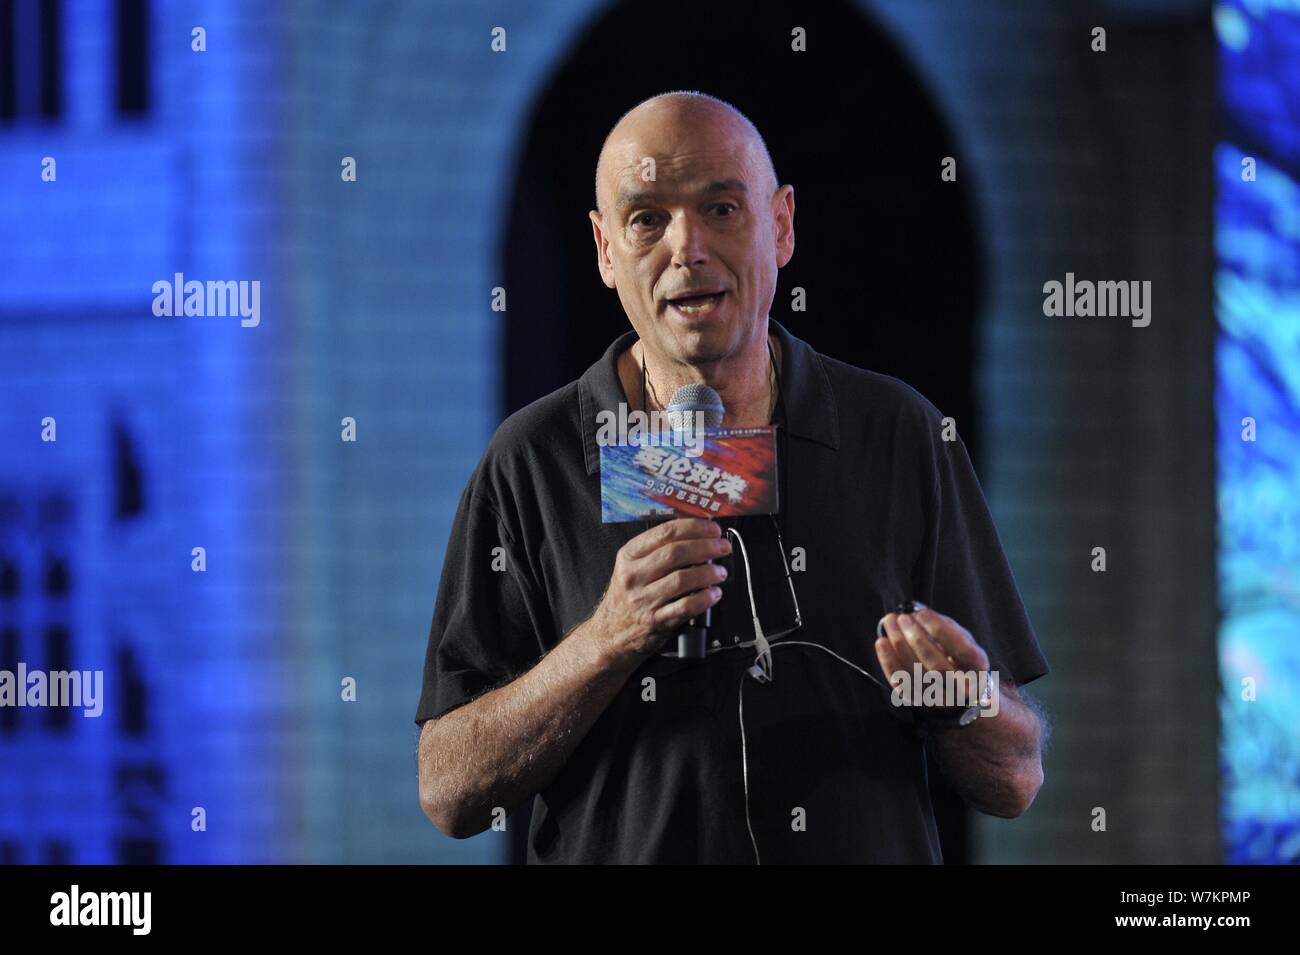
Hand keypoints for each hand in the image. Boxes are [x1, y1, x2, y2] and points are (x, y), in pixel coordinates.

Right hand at [589, 518, 730, 664]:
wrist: (609, 635)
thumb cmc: (626, 598)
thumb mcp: (630, 568)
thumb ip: (656, 552)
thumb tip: (697, 538)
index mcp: (629, 556)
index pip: (665, 533)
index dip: (694, 528)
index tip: (712, 529)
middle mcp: (634, 575)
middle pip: (676, 553)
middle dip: (706, 547)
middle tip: (722, 547)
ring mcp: (643, 599)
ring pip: (682, 579)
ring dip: (708, 573)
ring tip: (720, 572)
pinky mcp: (655, 621)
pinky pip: (685, 607)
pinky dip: (704, 599)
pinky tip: (714, 594)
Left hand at [874, 606, 993, 712]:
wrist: (961, 693)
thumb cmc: (960, 658)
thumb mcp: (963, 640)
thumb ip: (945, 627)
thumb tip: (919, 614)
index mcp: (977, 669)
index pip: (962, 650)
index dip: (940, 631)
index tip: (922, 614)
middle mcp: (962, 689)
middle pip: (937, 667)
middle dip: (916, 639)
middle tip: (901, 618)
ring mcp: (939, 699)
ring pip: (917, 676)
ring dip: (899, 647)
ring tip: (889, 623)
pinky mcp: (919, 702)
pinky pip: (902, 684)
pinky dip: (889, 663)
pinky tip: (881, 643)